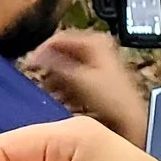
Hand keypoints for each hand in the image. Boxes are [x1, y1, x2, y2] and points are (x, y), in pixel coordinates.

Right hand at [22, 30, 149, 147]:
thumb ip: (54, 64)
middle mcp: (98, 48)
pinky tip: (61, 99)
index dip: (41, 50)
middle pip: (62, 52)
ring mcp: (98, 65)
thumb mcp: (77, 79)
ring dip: (55, 79)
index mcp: (95, 41)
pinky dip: (65, 88)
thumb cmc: (113, 100)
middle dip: (48, 66)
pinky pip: (73, 80)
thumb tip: (34, 56)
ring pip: (66, 67)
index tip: (29, 63)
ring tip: (49, 92)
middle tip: (37, 78)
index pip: (59, 37)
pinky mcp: (97, 81)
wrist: (131, 123)